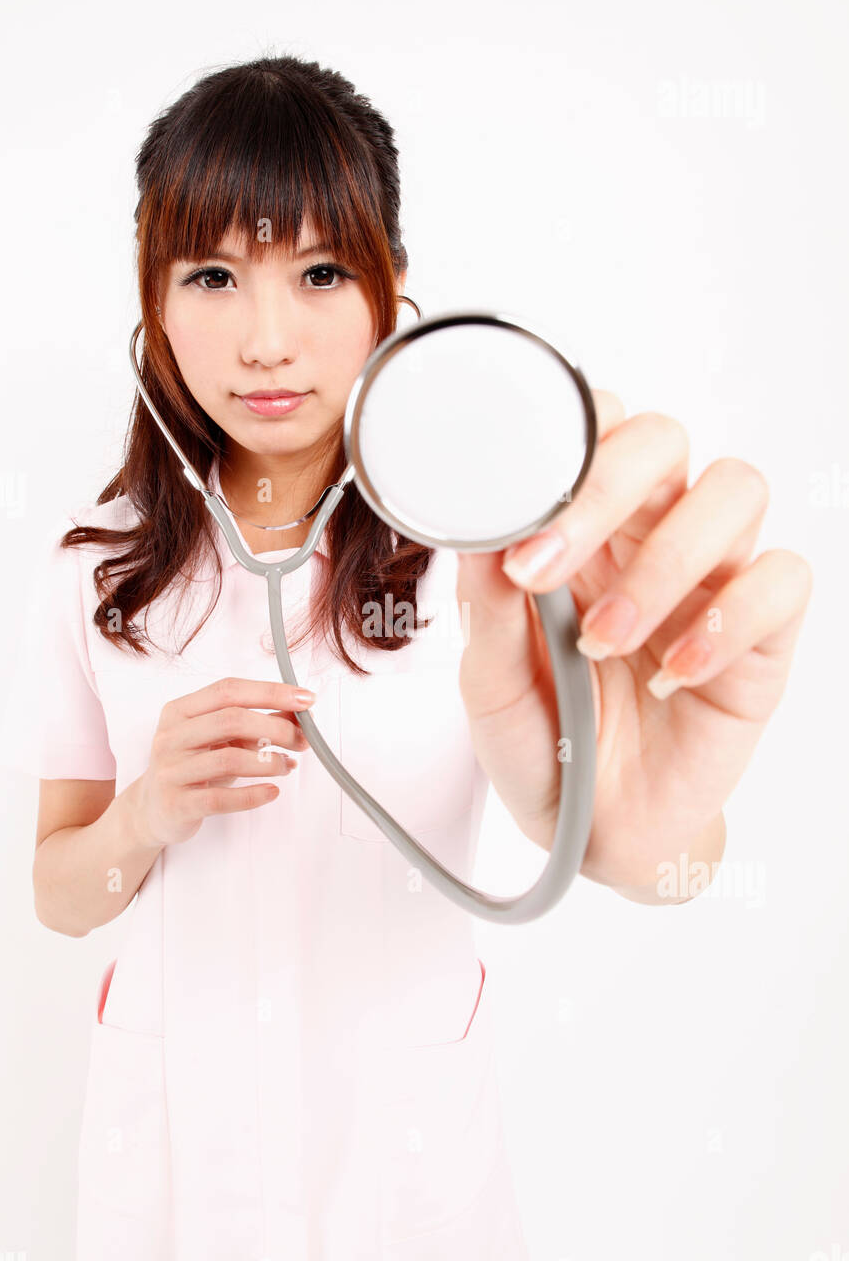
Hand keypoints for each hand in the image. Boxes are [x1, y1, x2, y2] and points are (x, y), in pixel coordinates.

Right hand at [128, 677, 313, 847]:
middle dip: (276, 727)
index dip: (270, 692)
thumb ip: (257, 724)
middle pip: (231, 720)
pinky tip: (272, 791)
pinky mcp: (176, 804)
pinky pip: (220, 798)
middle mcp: (171, 736)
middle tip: (302, 739)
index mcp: (180, 711)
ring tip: (286, 766)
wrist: (152, 810)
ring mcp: (171, 770)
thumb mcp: (220, 740)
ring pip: (228, 759)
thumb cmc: (192, 767)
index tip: (305, 699)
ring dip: (268, 762)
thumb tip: (300, 714)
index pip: (228, 691)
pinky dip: (253, 795)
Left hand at [455, 394, 812, 899]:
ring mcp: (714, 579)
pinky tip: (674, 676)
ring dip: (664, 561)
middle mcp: (652, 535)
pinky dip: (728, 621)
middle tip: (543, 571)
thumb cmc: (545, 743)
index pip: (594, 426)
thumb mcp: (491, 684)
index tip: (509, 510)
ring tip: (605, 644)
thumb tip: (479, 531)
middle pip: (664, 439)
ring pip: (736, 490)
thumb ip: (485, 607)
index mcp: (582, 528)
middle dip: (603, 490)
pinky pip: (782, 581)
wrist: (597, 834)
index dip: (563, 441)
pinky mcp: (764, 636)